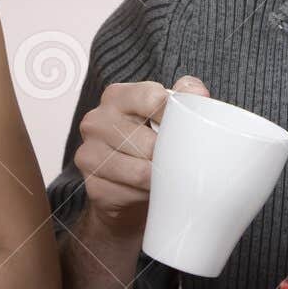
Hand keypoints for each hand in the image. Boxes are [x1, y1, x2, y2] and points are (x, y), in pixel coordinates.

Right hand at [73, 75, 208, 238]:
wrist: (122, 184)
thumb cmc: (147, 142)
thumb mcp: (165, 113)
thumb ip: (184, 95)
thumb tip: (198, 92)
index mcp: (116, 96)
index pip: (152, 99)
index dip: (176, 117)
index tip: (188, 129)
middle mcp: (97, 121)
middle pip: (150, 142)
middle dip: (170, 156)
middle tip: (182, 162)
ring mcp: (89, 153)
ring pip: (140, 172)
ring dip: (160, 178)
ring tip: (168, 176)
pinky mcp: (92, 185)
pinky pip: (129, 194)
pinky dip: (145, 196)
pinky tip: (149, 192)